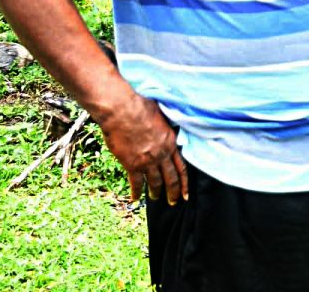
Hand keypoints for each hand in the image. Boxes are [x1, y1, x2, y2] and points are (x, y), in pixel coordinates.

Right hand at [99, 90, 188, 205]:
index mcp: (171, 142)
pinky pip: (136, 183)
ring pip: (155, 182)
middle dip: (173, 192)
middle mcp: (162, 154)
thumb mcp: (162, 115)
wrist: (123, 111)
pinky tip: (135, 199)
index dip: (184, 182)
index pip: (182, 167)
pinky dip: (137, 192)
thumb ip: (166, 126)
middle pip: (171, 179)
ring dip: (156, 192)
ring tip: (156, 199)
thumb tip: (169, 126)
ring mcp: (147, 161)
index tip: (186, 193)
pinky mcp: (132, 164)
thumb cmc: (141, 107)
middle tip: (174, 201)